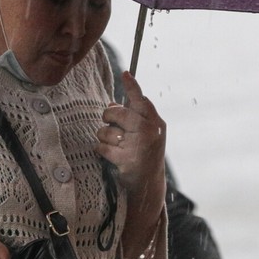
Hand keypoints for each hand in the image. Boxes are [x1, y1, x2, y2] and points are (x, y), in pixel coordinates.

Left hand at [96, 72, 165, 191]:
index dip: (133, 86)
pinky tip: (112, 156)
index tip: (126, 73)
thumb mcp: (146, 132)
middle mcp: (149, 132)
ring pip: (106, 130)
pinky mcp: (126, 160)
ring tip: (115, 145)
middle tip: (111, 124)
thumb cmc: (145, 152)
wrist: (148, 184)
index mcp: (155, 122)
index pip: (142, 100)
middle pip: (117, 112)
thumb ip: (134, 116)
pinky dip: (102, 150)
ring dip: (105, 137)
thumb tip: (112, 103)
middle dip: (108, 116)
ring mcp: (138, 146)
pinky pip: (102, 147)